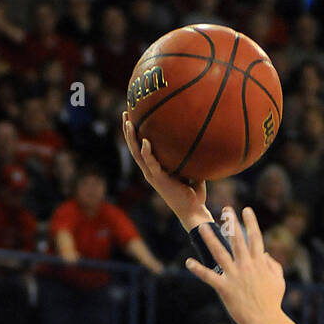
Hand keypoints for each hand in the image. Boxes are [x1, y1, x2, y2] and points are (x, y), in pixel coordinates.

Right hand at [122, 113, 209, 231]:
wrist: (193, 211)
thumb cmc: (194, 194)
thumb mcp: (191, 171)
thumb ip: (190, 157)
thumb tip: (199, 140)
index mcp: (155, 168)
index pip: (141, 148)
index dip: (135, 133)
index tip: (133, 116)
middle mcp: (150, 171)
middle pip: (134, 147)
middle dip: (128, 130)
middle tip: (125, 112)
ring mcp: (152, 175)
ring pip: (136, 153)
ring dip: (131, 138)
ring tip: (128, 122)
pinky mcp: (158, 180)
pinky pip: (150, 163)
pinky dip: (146, 152)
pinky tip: (145, 141)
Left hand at [185, 208, 286, 323]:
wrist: (266, 322)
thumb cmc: (273, 302)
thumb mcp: (279, 281)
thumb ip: (273, 265)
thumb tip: (266, 253)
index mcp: (259, 263)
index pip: (255, 238)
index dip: (251, 222)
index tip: (246, 210)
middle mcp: (246, 266)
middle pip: (237, 240)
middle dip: (231, 223)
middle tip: (225, 209)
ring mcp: (234, 276)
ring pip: (220, 253)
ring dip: (210, 239)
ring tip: (202, 227)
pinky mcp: (225, 288)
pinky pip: (209, 276)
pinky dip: (198, 270)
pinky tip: (188, 262)